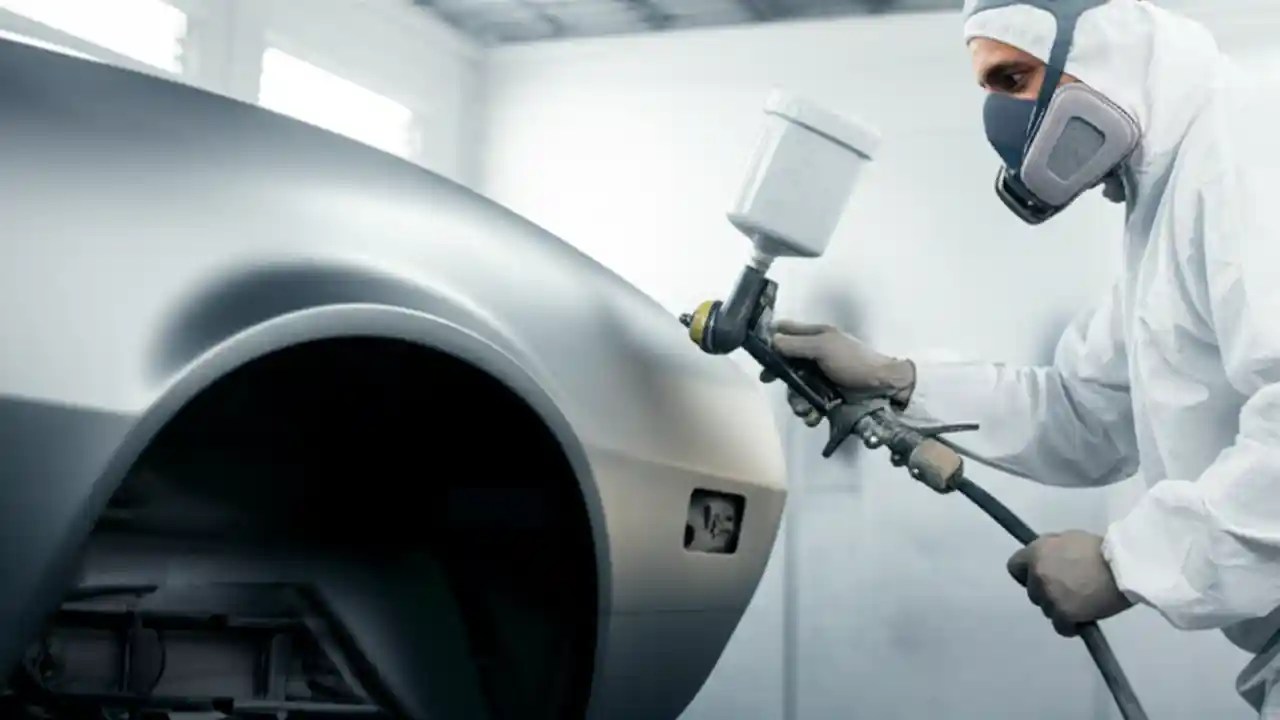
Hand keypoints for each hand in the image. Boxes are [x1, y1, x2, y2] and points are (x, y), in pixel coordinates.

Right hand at [759, 320, 916, 424]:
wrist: (883, 388)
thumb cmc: (854, 361)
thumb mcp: (824, 347)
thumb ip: (796, 344)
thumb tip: (771, 340)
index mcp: (815, 336)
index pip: (786, 331)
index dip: (771, 339)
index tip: (761, 352)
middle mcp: (814, 355)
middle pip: (784, 363)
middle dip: (780, 375)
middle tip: (771, 381)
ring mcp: (819, 377)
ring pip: (794, 387)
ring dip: (795, 400)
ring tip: (804, 409)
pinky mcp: (825, 397)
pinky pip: (807, 404)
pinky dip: (807, 412)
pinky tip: (813, 417)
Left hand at [1007, 530, 1134, 636]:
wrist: (1123, 566)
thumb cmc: (1101, 550)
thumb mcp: (1069, 538)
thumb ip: (1051, 550)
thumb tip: (1047, 560)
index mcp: (1036, 552)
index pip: (1014, 567)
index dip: (1026, 574)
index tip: (1041, 577)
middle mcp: (1037, 574)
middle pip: (1032, 591)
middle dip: (1048, 592)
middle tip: (1070, 590)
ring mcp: (1049, 595)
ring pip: (1046, 609)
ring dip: (1060, 608)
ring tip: (1082, 603)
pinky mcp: (1064, 614)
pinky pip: (1060, 626)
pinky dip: (1069, 627)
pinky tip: (1081, 621)